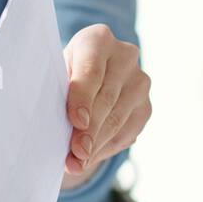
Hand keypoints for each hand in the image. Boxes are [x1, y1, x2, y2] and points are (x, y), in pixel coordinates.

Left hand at [61, 24, 150, 188]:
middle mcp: (125, 56)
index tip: (76, 121)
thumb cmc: (64, 74)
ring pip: (117, 119)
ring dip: (96, 145)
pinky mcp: (146, 105)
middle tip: (75, 153)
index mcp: (97, 39)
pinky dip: (107, 148)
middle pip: (106, 98)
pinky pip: (128, 132)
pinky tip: (91, 157)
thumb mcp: (56, 74)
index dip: (83, 97)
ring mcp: (140, 81)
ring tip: (78, 162)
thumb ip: (57, 94)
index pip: (92, 70)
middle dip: (89, 130)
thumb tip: (55, 132)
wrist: (89, 75)